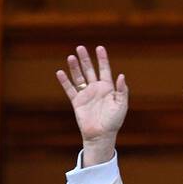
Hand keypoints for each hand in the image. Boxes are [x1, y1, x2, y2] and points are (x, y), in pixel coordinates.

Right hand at [55, 44, 128, 164]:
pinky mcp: (77, 102)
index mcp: (108, 88)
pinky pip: (70, 89)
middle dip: (85, 59)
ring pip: (79, 77)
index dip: (102, 59)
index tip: (99, 48)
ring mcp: (86, 94)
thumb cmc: (114, 121)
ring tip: (71, 57)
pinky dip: (65, 81)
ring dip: (75, 67)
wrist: (101, 135)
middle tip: (80, 48)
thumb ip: (122, 90)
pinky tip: (60, 72)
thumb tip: (121, 75)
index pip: (104, 69)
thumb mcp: (121, 105)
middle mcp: (96, 89)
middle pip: (89, 70)